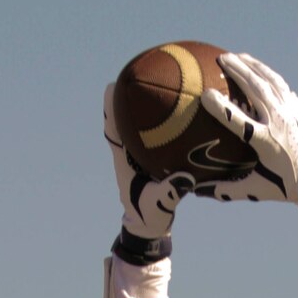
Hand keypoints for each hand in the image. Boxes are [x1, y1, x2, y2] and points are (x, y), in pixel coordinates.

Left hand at [104, 84, 179, 258]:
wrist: (149, 226)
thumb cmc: (150, 215)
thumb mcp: (160, 205)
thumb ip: (170, 193)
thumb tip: (184, 179)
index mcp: (124, 158)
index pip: (113, 127)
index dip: (111, 106)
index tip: (114, 85)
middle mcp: (129, 150)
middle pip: (124, 116)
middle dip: (130, 96)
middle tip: (138, 72)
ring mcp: (140, 152)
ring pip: (140, 123)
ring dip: (148, 106)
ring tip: (162, 83)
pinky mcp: (153, 157)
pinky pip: (160, 134)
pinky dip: (168, 123)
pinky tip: (186, 113)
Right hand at [200, 53, 297, 209]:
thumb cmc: (288, 185)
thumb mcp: (258, 189)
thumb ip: (228, 189)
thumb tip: (199, 191)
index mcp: (266, 142)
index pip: (239, 122)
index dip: (222, 108)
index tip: (205, 95)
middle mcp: (279, 121)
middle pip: (255, 89)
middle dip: (237, 71)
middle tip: (221, 59)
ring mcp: (292, 111)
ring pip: (269, 80)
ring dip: (251, 65)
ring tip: (236, 56)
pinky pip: (280, 84)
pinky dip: (266, 73)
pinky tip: (256, 68)